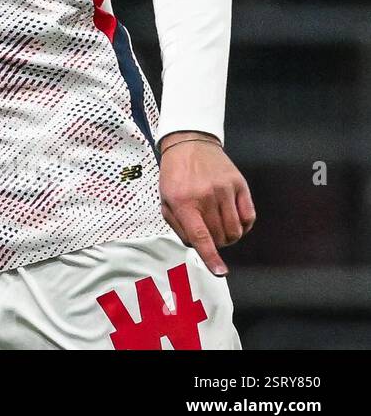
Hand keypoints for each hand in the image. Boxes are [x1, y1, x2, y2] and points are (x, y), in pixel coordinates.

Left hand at [158, 131, 255, 275]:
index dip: (211, 257)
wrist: (190, 143)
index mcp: (183, 201)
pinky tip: (233, 219)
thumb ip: (178, 226)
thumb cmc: (175, 175)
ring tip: (219, 226)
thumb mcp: (165, 200)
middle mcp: (206, 196)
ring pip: (236, 230)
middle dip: (215, 243)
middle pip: (220, 237)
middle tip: (208, 233)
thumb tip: (197, 247)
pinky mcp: (240, 184)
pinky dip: (243, 225)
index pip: (200, 236)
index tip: (220, 272)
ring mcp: (225, 189)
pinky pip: (249, 217)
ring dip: (229, 236)